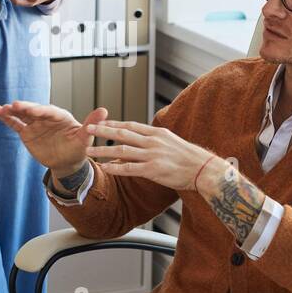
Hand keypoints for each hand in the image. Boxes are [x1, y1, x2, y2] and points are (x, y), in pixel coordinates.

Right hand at [0, 101, 108, 173]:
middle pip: (34, 111)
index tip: (30, 109)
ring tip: (2, 108)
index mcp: (60, 116)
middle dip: (24, 108)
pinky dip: (7, 118)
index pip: (48, 111)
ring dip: (12, 111)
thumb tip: (104, 110)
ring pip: (22, 115)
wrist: (67, 161)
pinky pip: (16, 124)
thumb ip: (91, 124)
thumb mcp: (86, 138)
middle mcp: (46, 117)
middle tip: (14, 105)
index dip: (39, 110)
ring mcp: (35, 124)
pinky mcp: (27, 132)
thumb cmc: (78, 148)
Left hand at [84, 120, 215, 191]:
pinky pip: (130, 168)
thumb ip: (155, 140)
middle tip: (88, 129)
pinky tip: (105, 168)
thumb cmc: (188, 157)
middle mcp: (152, 141)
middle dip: (103, 131)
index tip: (101, 122)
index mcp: (157, 133)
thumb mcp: (171, 141)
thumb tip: (142, 140)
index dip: (114, 123)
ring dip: (104, 150)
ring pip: (122, 151)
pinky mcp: (153, 170)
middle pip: (123, 134)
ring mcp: (152, 155)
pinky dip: (116, 168)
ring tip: (90, 150)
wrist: (203, 169)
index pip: (130, 125)